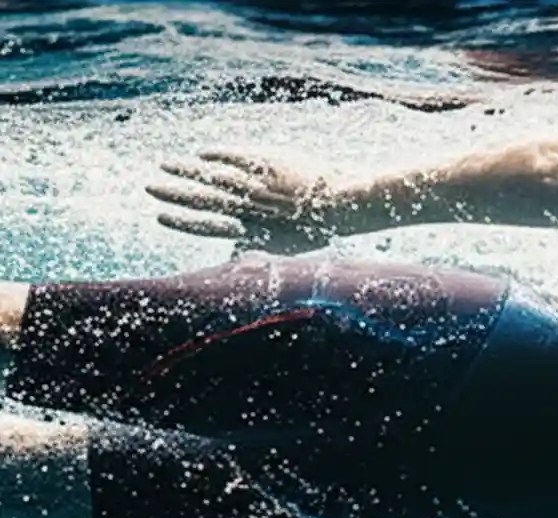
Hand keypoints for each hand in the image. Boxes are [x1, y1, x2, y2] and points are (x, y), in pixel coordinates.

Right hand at [146, 151, 337, 254]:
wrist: (343, 203)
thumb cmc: (318, 226)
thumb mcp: (287, 246)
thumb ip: (258, 249)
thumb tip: (236, 258)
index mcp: (252, 227)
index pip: (208, 226)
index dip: (182, 222)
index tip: (160, 217)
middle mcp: (250, 207)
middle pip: (203, 200)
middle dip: (174, 195)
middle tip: (149, 188)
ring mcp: (258, 184)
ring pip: (214, 177)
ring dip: (186, 172)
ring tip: (164, 166)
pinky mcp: (269, 164)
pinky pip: (237, 159)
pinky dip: (218, 156)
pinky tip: (201, 154)